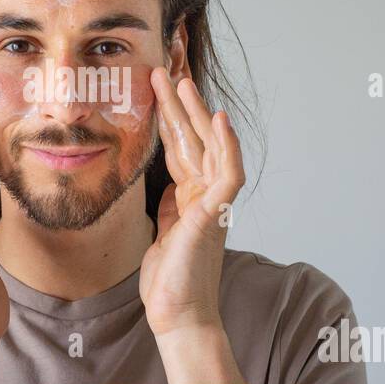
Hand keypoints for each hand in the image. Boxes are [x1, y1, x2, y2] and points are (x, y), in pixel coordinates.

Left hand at [139, 67, 245, 337]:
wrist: (178, 315)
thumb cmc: (170, 281)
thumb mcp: (161, 233)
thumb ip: (168, 205)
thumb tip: (168, 185)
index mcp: (190, 197)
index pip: (179, 146)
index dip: (169, 116)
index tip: (157, 87)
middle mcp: (204, 194)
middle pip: (193, 137)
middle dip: (180, 102)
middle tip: (164, 68)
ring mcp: (212, 202)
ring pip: (207, 146)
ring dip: (194, 112)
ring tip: (181, 79)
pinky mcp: (214, 213)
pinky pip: (227, 173)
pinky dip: (225, 145)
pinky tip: (217, 120)